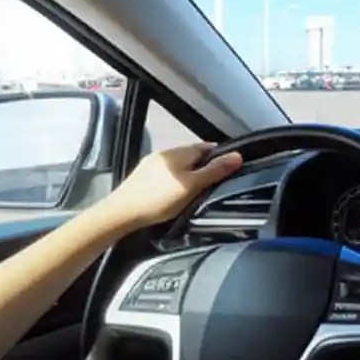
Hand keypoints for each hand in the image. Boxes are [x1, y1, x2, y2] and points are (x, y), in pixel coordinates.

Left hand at [98, 143, 242, 232]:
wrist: (121, 213)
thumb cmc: (160, 199)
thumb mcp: (192, 186)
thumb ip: (214, 171)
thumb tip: (238, 155)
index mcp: (180, 152)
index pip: (208, 147)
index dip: (221, 156)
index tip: (230, 170)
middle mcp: (166, 152)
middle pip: (193, 155)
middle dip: (205, 166)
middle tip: (215, 184)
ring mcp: (152, 163)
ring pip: (179, 164)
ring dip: (189, 173)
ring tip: (197, 190)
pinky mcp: (142, 176)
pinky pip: (166, 173)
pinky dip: (175, 179)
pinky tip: (174, 193)